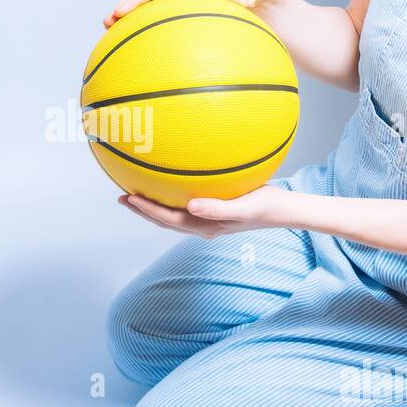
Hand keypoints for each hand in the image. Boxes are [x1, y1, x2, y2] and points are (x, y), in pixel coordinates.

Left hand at [118, 185, 288, 237]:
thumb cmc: (266, 206)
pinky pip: (187, 202)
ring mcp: (209, 217)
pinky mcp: (216, 207)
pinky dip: (172, 194)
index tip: (129, 198)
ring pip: (174, 213)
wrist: (284, 209)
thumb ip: (217, 209)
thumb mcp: (244, 207)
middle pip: (165, 219)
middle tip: (123, 197)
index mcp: (206, 226)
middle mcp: (203, 223)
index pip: (169, 219)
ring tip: (138, 192)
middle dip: (143, 210)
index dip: (147, 210)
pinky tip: (172, 180)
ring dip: (154, 204)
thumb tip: (190, 205)